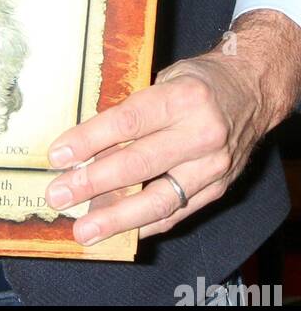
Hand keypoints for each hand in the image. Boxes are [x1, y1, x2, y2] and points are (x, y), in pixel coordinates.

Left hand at [43, 31, 282, 244]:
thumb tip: (85, 145)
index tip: (58, 156)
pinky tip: (119, 232)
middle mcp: (201, 134)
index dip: (88, 141)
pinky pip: (177, 212)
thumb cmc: (198, 80)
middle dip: (93, 183)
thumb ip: (132, 110)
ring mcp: (213, 167)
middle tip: (59, 195)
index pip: (127, 122)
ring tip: (85, 230)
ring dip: (117, 217)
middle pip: (138, 164)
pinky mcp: (218, 189)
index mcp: (183, 98)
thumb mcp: (163, 78)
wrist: (253, 90)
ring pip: (159, 199)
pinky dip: (146, 224)